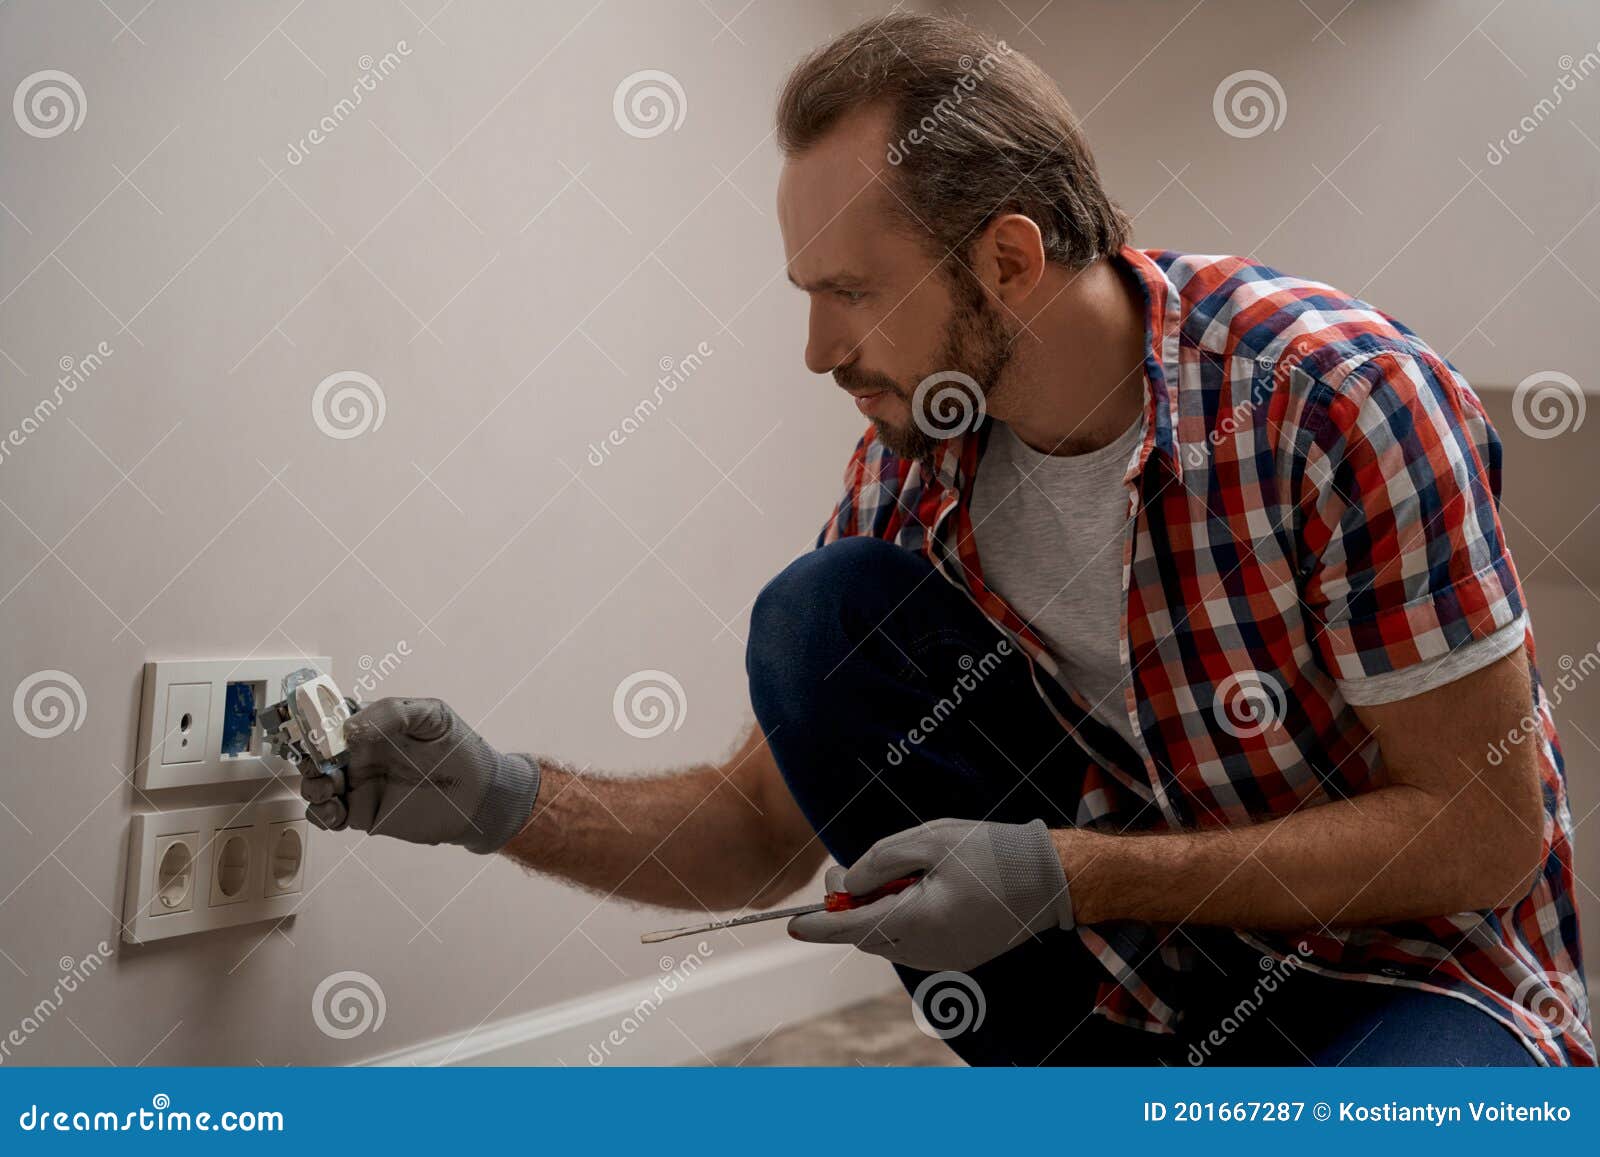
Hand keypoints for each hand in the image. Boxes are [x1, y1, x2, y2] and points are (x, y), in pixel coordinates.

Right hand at [299, 697, 540, 853]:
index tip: (314, 730)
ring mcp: (358, 784)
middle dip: (308, 757)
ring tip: (331, 787)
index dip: (314, 723)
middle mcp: (359, 754)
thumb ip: (391, 713)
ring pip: (315, 784)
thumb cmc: (459, 750)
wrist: (479, 795)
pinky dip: (320, 814)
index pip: (330, 720)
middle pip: (314, 754)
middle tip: (323, 763)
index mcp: (371, 726)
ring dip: (311, 785)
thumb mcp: (431, 716)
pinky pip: (327, 816)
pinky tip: (336, 810)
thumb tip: (349, 726)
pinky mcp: (363, 813)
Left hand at [787, 817, 1073, 970]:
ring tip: (895, 876)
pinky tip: (916, 892)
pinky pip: (909, 943)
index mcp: (917, 922)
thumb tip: (846, 886)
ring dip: (874, 913)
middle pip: (864, 935)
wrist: (1049, 878)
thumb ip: (879, 862)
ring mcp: (942, 960)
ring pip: (885, 940)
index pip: (851, 929)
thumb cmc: (990, 852)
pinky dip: (898, 920)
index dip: (818, 926)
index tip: (791, 924)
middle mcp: (926, 951)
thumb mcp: (928, 840)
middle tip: (847, 873)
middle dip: (848, 908)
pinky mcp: (955, 958)